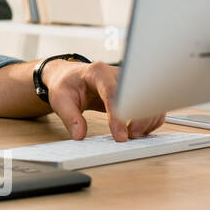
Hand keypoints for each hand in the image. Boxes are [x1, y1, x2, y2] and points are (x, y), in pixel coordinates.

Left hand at [43, 61, 165, 140]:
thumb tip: (79, 135)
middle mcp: (117, 73)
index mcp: (97, 72)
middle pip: (138, 94)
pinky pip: (150, 105)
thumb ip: (70, 117)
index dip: (118, 116)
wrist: (69, 76)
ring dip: (146, 119)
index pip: (113, 92)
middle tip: (131, 136)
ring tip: (134, 135)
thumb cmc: (65, 85)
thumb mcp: (60, 100)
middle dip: (139, 117)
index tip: (120, 136)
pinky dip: (149, 119)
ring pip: (149, 99)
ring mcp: (128, 81)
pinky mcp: (134, 91)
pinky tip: (138, 131)